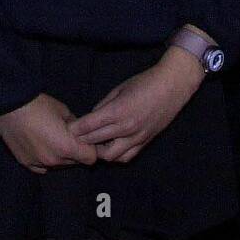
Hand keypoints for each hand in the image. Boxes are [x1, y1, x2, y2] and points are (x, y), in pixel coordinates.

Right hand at [0, 94, 97, 173]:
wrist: (10, 104)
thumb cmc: (39, 104)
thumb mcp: (64, 110)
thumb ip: (75, 125)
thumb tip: (79, 132)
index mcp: (66, 147)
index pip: (90, 158)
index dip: (92, 148)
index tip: (87, 140)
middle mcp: (54, 160)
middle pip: (75, 163)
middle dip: (76, 151)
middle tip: (69, 136)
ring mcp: (38, 163)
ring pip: (58, 165)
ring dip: (60, 156)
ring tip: (52, 139)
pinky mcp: (25, 163)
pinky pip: (42, 167)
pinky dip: (45, 160)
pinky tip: (42, 146)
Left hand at [67, 47, 203, 163]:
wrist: (172, 86)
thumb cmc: (144, 82)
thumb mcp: (119, 89)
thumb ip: (103, 105)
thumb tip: (91, 117)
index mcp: (117, 110)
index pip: (89, 126)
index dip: (75, 129)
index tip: (67, 129)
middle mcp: (126, 127)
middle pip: (95, 141)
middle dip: (82, 139)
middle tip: (75, 136)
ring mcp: (136, 137)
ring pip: (110, 156)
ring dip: (99, 151)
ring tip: (94, 142)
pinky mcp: (145, 142)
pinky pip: (126, 157)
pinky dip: (115, 155)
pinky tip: (111, 146)